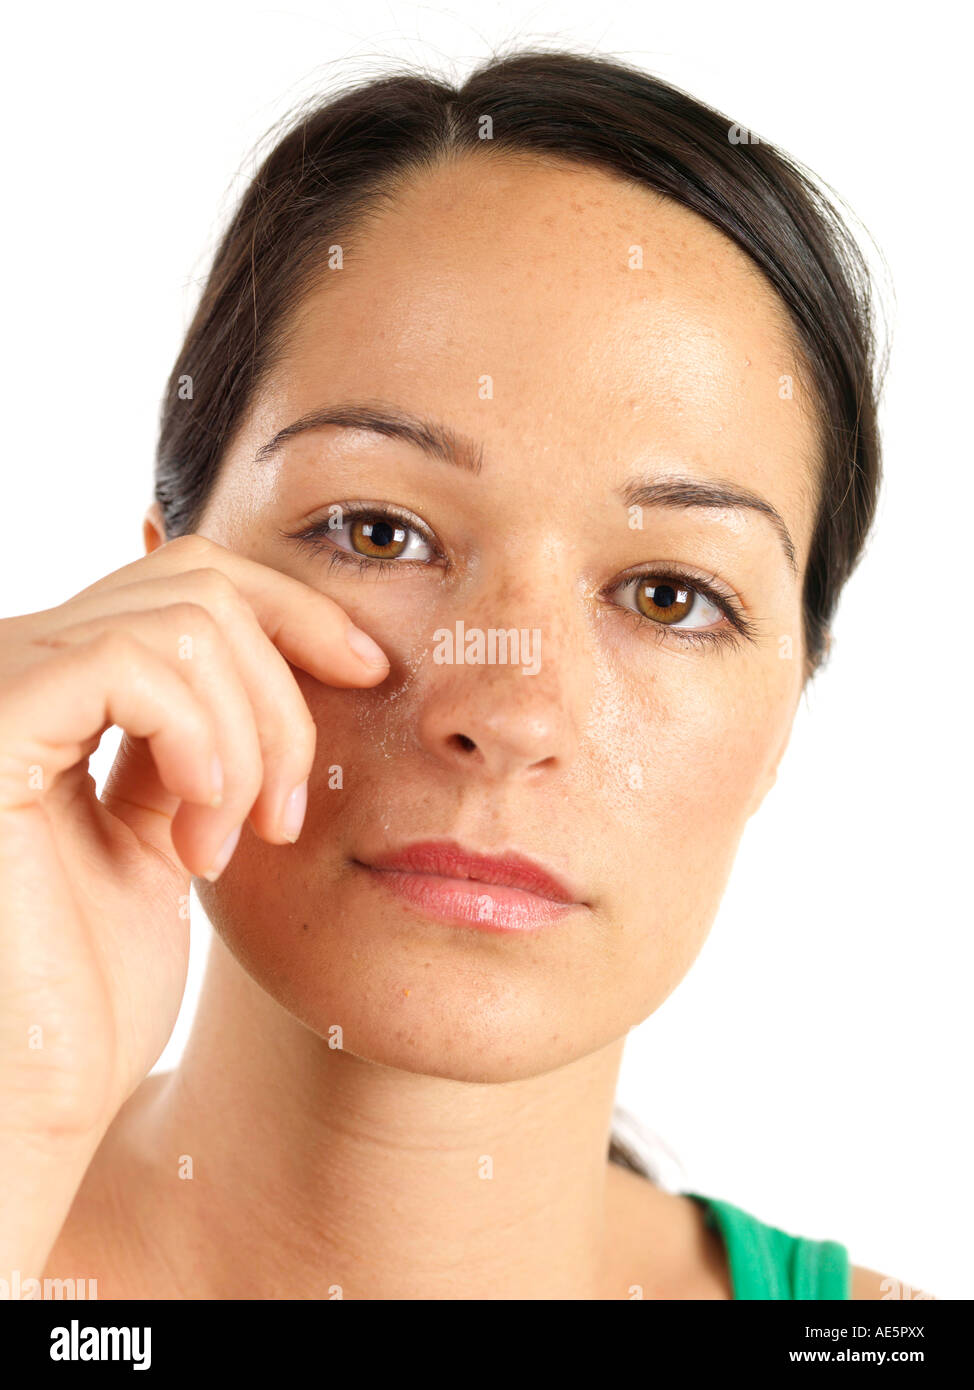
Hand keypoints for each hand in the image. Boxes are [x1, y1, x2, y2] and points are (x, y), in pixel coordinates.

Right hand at [0, 533, 388, 1146]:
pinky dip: (204, 740)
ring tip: (238, 843)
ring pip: (184, 621)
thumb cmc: (91, 990)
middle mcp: (20, 671)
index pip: (188, 582)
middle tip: (294, 810)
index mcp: (60, 690)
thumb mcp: (169, 836)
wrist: (33, 1095)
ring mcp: (0, 691)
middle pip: (198, 583)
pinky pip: (133, 666)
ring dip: (251, 738)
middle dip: (286, 684)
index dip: (293, 610)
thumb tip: (258, 654)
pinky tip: (205, 826)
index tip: (370, 671)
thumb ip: (195, 742)